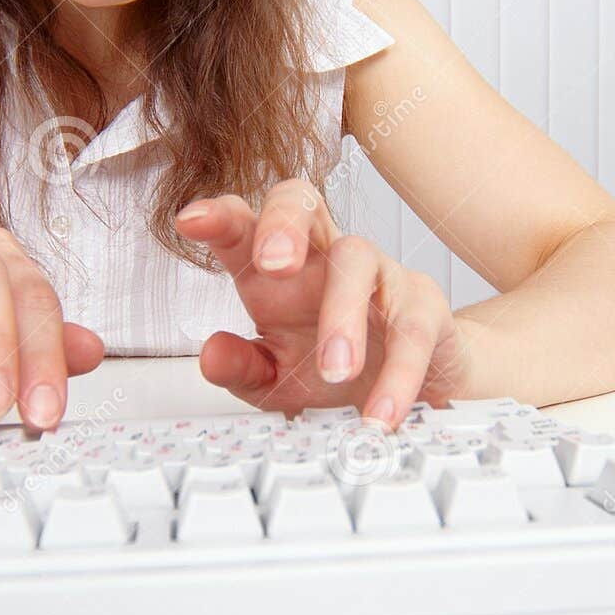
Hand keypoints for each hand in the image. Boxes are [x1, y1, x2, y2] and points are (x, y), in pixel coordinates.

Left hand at [174, 178, 476, 428]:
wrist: (412, 388)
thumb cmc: (333, 369)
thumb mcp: (277, 379)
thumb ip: (242, 368)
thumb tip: (212, 356)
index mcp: (279, 268)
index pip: (245, 224)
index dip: (221, 216)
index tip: (191, 222)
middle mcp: (325, 255)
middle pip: (302, 203)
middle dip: (282, 224)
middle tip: (271, 265)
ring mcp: (378, 271)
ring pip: (358, 260)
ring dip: (344, 316)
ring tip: (334, 371)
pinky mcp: (423, 305)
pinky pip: (412, 327)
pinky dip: (398, 374)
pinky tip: (381, 410)